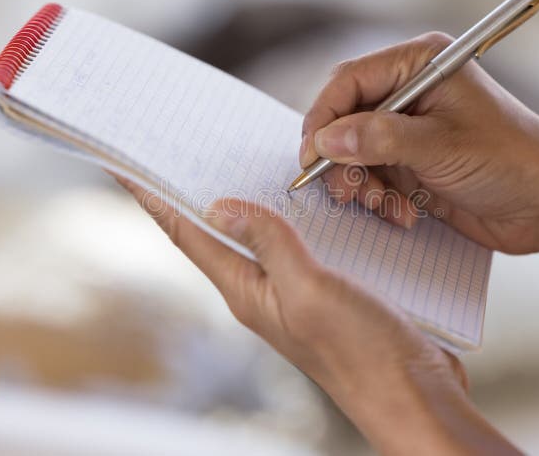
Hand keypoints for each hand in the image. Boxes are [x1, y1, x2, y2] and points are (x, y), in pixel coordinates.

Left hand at [114, 176, 517, 454]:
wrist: (413, 394)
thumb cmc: (362, 353)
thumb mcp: (309, 291)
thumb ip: (269, 244)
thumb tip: (220, 205)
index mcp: (248, 290)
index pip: (187, 233)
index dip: (154, 197)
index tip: (125, 164)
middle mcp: (264, 288)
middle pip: (217, 229)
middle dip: (193, 188)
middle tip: (178, 145)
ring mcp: (296, 288)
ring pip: (262, 231)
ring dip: (247, 196)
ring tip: (231, 158)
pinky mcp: (329, 287)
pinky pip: (302, 239)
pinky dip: (295, 211)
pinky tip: (305, 193)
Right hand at [300, 33, 538, 288]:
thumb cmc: (511, 160)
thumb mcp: (441, 145)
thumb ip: (378, 138)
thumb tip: (325, 140)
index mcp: (420, 65)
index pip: (349, 81)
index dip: (323, 118)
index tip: (311, 156)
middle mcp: (411, 93)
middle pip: (345, 120)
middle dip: (341, 159)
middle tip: (346, 191)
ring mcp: (410, 131)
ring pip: (354, 154)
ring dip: (361, 185)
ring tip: (382, 205)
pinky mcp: (413, 164)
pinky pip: (374, 179)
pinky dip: (379, 200)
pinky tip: (404, 214)